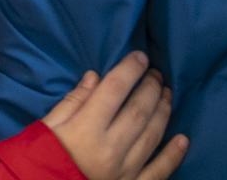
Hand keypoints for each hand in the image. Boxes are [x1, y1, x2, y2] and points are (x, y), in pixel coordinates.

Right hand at [43, 53, 187, 179]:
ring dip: (163, 112)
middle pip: (138, 111)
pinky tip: (183, 139)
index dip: (130, 70)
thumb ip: (73, 100)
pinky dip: (173, 156)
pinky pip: (158, 172)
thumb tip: (96, 77)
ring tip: (167, 94)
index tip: (141, 57)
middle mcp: (110, 149)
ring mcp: (125, 172)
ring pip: (151, 136)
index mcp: (86, 129)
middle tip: (157, 73)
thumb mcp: (49, 125)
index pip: (115, 90)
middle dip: (150, 88)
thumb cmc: (43, 156)